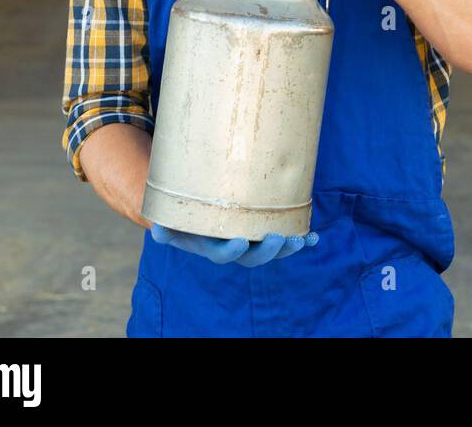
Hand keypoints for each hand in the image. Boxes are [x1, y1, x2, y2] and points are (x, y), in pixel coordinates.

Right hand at [151, 224, 318, 266]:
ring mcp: (253, 242)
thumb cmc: (185, 216)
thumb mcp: (172, 221)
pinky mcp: (267, 232)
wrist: (200, 214)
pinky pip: (287, 239)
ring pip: (273, 251)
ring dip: (289, 247)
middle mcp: (235, 247)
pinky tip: (316, 238)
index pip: (223, 255)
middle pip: (254, 257)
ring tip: (303, 240)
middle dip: (268, 251)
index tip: (241, 241)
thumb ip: (165, 228)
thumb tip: (156, 230)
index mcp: (213, 246)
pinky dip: (302, 240)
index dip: (232, 251)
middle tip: (279, 238)